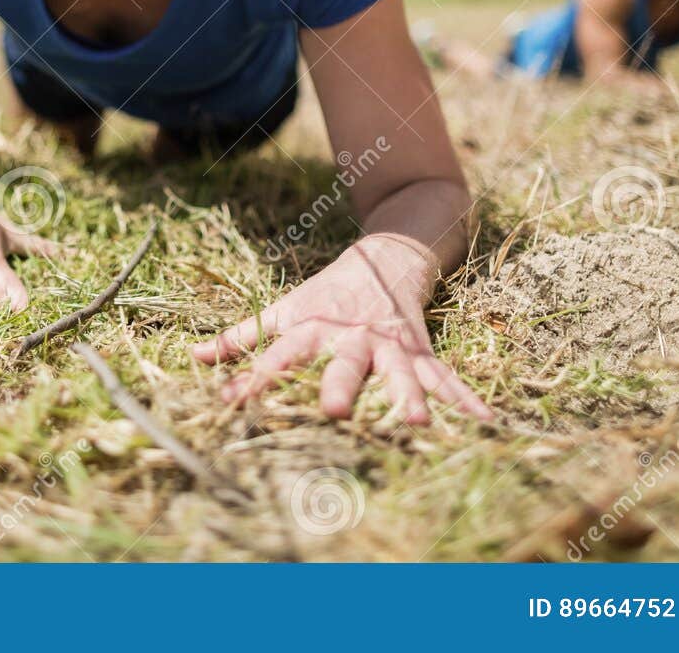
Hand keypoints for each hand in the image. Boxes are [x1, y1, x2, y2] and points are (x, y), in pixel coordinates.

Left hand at [190, 237, 493, 425]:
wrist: (390, 253)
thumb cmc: (330, 291)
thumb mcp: (286, 308)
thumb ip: (242, 337)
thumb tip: (193, 356)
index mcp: (314, 327)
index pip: (277, 355)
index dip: (252, 376)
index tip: (230, 401)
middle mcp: (352, 337)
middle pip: (343, 363)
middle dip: (338, 385)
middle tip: (331, 411)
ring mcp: (390, 342)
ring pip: (399, 372)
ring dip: (408, 397)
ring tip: (417, 424)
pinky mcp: (421, 347)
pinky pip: (444, 376)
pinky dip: (464, 399)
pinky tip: (485, 423)